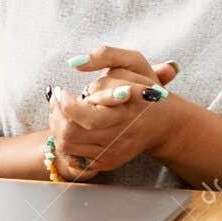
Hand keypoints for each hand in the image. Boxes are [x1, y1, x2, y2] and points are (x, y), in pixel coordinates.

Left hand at [46, 48, 177, 176]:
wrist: (165, 124)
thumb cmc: (145, 89)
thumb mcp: (133, 64)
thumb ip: (105, 57)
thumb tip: (75, 62)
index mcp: (124, 114)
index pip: (83, 116)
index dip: (64, 103)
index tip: (61, 91)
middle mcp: (117, 139)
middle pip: (70, 134)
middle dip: (56, 115)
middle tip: (56, 100)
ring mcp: (111, 154)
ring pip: (67, 147)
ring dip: (56, 127)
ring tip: (60, 111)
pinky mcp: (106, 163)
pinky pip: (73, 157)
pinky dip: (64, 141)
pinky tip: (69, 126)